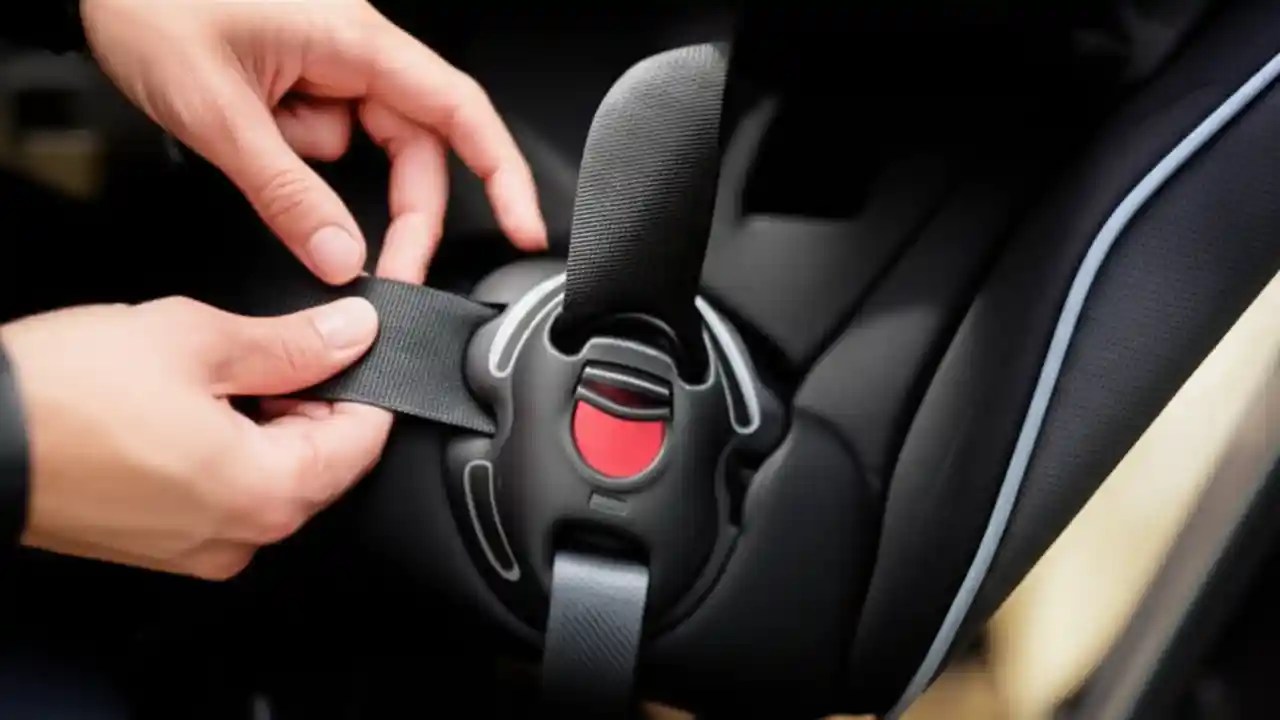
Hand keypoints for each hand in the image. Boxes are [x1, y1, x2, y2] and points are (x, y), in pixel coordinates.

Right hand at [0, 295, 385, 579]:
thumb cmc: (63, 394)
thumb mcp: (196, 341)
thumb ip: (292, 343)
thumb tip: (353, 331)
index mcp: (267, 493)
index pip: (365, 440)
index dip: (369, 379)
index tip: (360, 338)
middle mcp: (243, 536)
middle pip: (326, 462)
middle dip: (318, 400)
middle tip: (286, 345)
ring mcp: (202, 548)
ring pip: (278, 478)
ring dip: (275, 422)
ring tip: (225, 372)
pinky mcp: (166, 544)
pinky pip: (231, 496)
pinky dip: (234, 450)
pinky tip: (196, 409)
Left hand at [80, 0, 547, 285]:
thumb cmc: (146, 1)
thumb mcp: (216, 112)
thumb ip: (286, 192)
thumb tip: (340, 256)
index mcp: (353, 40)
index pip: (459, 111)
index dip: (503, 172)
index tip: (526, 226)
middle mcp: (353, 47)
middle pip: (418, 145)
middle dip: (402, 210)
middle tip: (384, 268)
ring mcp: (328, 60)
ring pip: (365, 146)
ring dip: (318, 172)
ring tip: (251, 142)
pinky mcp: (302, 73)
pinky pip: (322, 135)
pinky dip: (291, 153)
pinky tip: (245, 128)